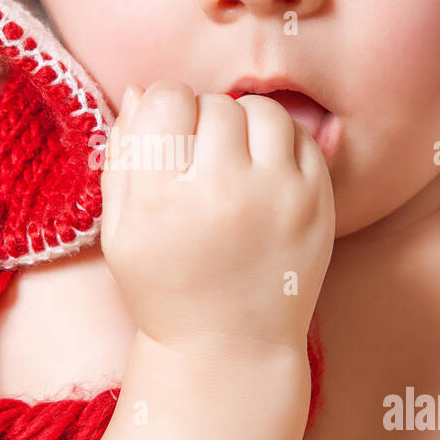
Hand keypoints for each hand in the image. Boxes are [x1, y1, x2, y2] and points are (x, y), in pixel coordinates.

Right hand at [99, 79, 334, 357]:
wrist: (232, 348)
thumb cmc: (167, 287)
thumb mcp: (121, 232)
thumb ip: (124, 158)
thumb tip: (143, 91)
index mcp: (162, 199)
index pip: (167, 99)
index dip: (164, 108)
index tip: (167, 135)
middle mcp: (223, 192)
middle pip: (214, 104)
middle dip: (202, 120)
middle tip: (199, 158)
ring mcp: (278, 196)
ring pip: (261, 111)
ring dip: (243, 124)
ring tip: (233, 158)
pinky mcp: (318, 203)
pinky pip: (299, 137)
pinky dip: (279, 144)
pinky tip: (262, 173)